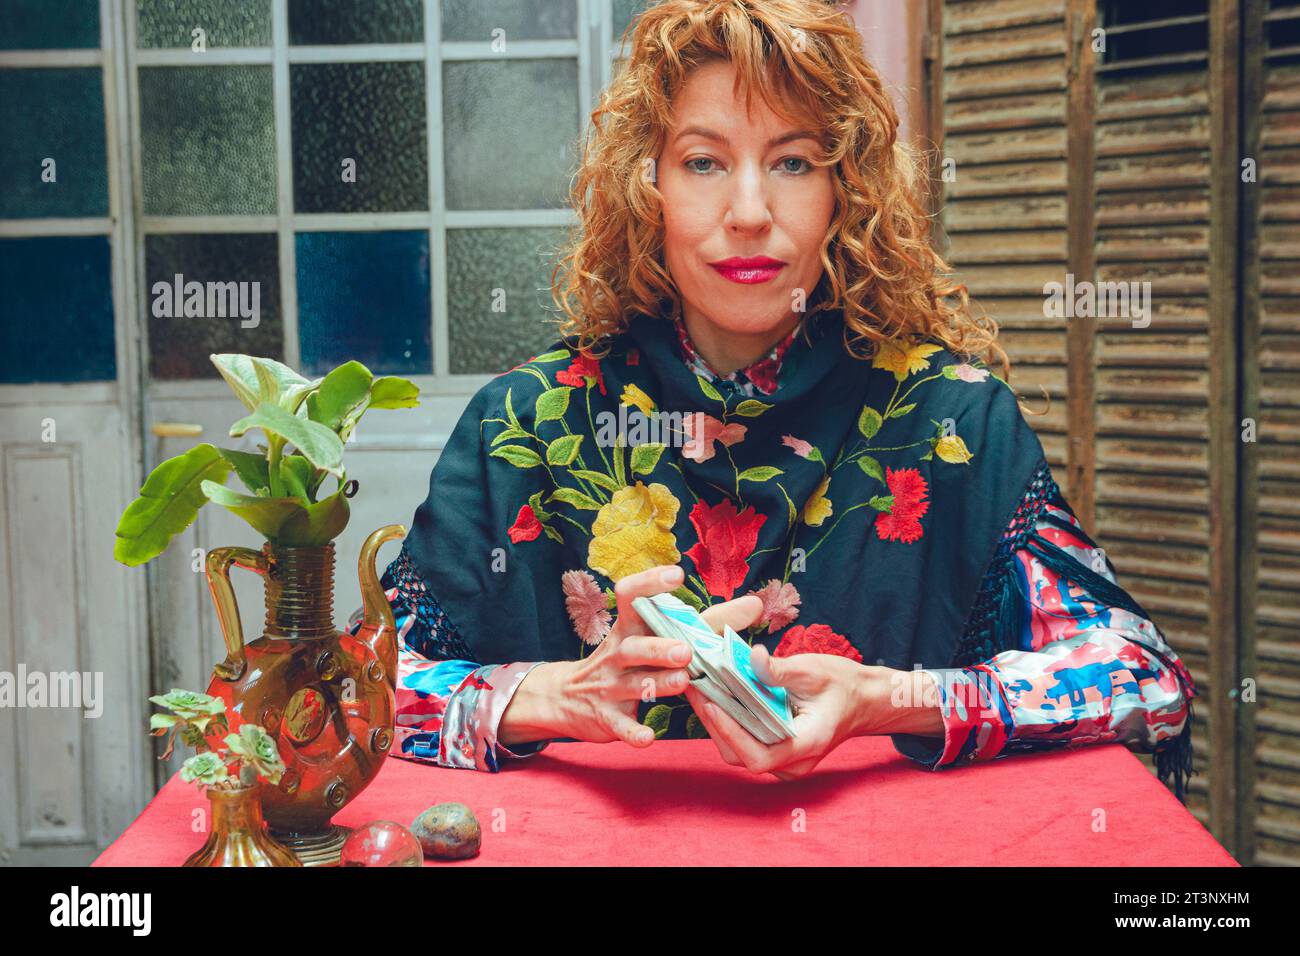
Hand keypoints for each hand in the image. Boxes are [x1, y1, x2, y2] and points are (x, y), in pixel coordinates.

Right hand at [504, 565, 762, 747]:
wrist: (568, 698)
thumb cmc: (628, 659)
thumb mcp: (653, 636)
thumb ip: (705, 623)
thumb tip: (755, 604)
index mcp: (630, 627)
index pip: (632, 596)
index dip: (650, 583)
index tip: (677, 576)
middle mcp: (618, 652)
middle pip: (634, 646)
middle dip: (658, 647)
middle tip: (686, 650)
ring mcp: (610, 686)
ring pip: (632, 684)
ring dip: (656, 682)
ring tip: (682, 682)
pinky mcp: (607, 718)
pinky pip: (621, 725)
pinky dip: (634, 731)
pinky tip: (649, 738)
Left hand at [685, 645, 882, 779]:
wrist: (861, 700)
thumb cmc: (841, 685)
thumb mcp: (814, 670)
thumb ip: (782, 670)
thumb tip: (752, 658)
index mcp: (806, 744)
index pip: (759, 756)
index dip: (732, 735)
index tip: (711, 706)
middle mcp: (793, 763)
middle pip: (741, 755)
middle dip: (715, 723)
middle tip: (694, 687)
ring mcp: (784, 763)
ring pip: (739, 752)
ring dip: (717, 722)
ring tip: (699, 688)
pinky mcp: (776, 754)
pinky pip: (745, 744)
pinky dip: (729, 722)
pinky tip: (716, 696)